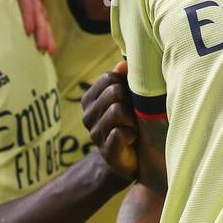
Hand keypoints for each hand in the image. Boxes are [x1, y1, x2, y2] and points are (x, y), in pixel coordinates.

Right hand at [13, 0, 71, 53]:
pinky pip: (39, 9)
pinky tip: (46, 38)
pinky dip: (43, 23)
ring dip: (41, 31)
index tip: (29, 30)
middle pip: (31, 9)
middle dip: (37, 29)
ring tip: (47, 50)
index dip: (27, 13)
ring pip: (36, 12)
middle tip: (43, 48)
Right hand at [81, 61, 137, 182]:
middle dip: (130, 101)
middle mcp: (87, 116)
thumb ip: (124, 79)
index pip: (108, 78)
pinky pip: (119, 133)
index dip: (125, 85)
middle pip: (114, 92)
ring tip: (133, 127)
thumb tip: (122, 64)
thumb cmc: (133, 121)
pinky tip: (131, 139)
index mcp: (90, 99)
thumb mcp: (129, 96)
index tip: (130, 98)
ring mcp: (94, 134)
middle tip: (133, 115)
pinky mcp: (105, 151)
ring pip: (117, 111)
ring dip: (133, 119)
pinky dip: (131, 133)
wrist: (135, 158)